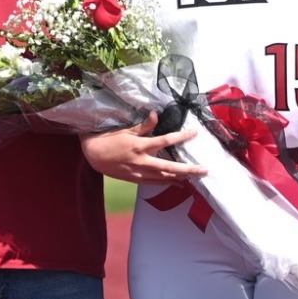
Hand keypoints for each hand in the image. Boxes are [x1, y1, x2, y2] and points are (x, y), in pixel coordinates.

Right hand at [81, 112, 207, 183]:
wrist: (93, 155)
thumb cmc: (109, 139)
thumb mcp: (126, 130)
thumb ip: (143, 125)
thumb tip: (156, 115)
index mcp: (140, 146)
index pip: (166, 141)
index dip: (181, 137)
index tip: (194, 134)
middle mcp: (142, 161)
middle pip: (170, 167)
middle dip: (189, 169)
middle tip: (204, 170)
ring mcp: (139, 172)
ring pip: (164, 177)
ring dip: (181, 177)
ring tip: (196, 177)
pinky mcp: (136, 179)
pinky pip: (155, 183)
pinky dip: (168, 183)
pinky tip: (179, 184)